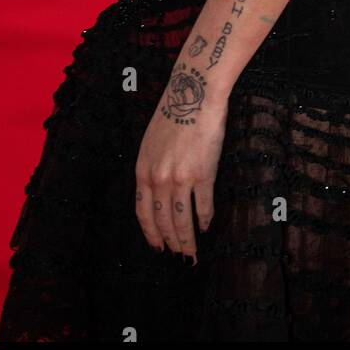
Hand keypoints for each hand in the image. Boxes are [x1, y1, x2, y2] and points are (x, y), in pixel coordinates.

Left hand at [134, 75, 228, 263]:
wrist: (194, 92)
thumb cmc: (174, 112)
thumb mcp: (151, 142)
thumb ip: (152, 168)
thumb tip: (159, 193)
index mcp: (142, 170)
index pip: (142, 212)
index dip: (150, 233)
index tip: (157, 247)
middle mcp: (158, 178)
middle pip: (162, 221)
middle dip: (171, 243)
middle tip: (179, 258)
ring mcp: (180, 177)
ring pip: (182, 220)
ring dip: (187, 240)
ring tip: (192, 253)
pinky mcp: (202, 174)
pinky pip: (203, 205)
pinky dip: (205, 220)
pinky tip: (207, 227)